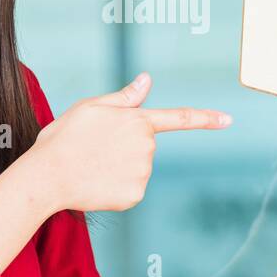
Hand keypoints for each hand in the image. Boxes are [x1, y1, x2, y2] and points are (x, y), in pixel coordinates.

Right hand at [28, 73, 231, 212]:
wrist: (47, 176)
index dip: (205, 118)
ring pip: (137, 168)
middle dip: (125, 146)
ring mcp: (143, 173)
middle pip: (144, 145)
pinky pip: (130, 189)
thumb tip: (148, 80)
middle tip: (94, 148)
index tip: (229, 119)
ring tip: (91, 164)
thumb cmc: (64, 138)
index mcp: (138, 121)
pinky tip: (96, 182)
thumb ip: (125, 98)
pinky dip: (115, 187)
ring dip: (119, 167)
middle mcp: (147, 147)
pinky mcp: (135, 196)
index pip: (179, 117)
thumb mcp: (91, 108)